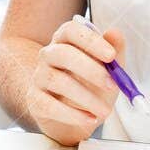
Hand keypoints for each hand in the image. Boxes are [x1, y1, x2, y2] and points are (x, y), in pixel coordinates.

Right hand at [24, 20, 125, 145]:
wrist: (74, 117)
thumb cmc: (91, 86)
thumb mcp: (109, 70)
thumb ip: (114, 51)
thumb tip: (115, 33)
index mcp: (65, 41)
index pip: (71, 31)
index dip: (91, 41)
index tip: (111, 55)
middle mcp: (48, 55)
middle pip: (62, 53)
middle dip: (90, 69)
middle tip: (111, 85)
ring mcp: (39, 77)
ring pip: (58, 81)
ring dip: (86, 97)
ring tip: (104, 110)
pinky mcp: (35, 100)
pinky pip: (50, 105)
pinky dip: (72, 114)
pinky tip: (89, 119)